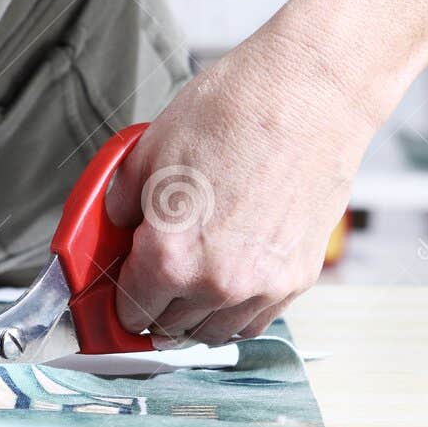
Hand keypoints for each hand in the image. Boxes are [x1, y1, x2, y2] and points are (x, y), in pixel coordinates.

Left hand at [105, 16, 381, 346]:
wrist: (312, 93)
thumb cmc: (237, 109)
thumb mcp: (151, 148)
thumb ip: (123, 197)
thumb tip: (115, 220)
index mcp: (169, 256)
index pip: (131, 310)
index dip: (122, 297)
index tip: (124, 288)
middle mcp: (215, 283)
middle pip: (170, 327)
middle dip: (156, 304)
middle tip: (156, 278)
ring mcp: (262, 285)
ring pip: (214, 333)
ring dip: (196, 316)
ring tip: (192, 283)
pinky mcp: (298, 277)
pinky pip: (257, 320)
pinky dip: (238, 312)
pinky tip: (230, 283)